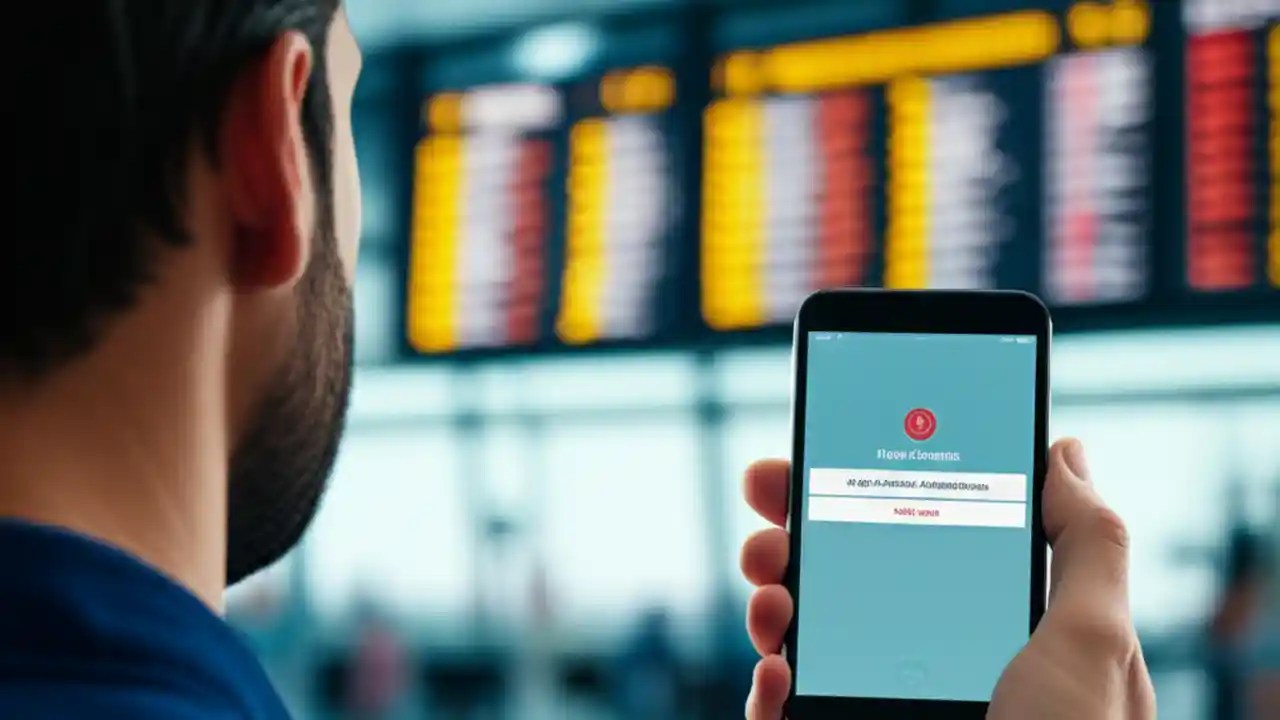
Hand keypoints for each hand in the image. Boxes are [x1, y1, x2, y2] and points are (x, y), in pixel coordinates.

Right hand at [740, 439, 1156, 718]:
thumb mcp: (1097, 646)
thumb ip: (1088, 542)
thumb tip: (1066, 451)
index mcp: (1002, 626)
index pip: (932, 529)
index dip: (880, 477)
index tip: (833, 438)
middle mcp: (939, 661)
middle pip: (855, 569)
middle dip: (803, 520)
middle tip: (768, 491)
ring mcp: (886, 704)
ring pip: (811, 630)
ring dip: (776, 590)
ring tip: (774, 590)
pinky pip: (788, 707)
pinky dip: (769, 680)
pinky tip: (777, 671)